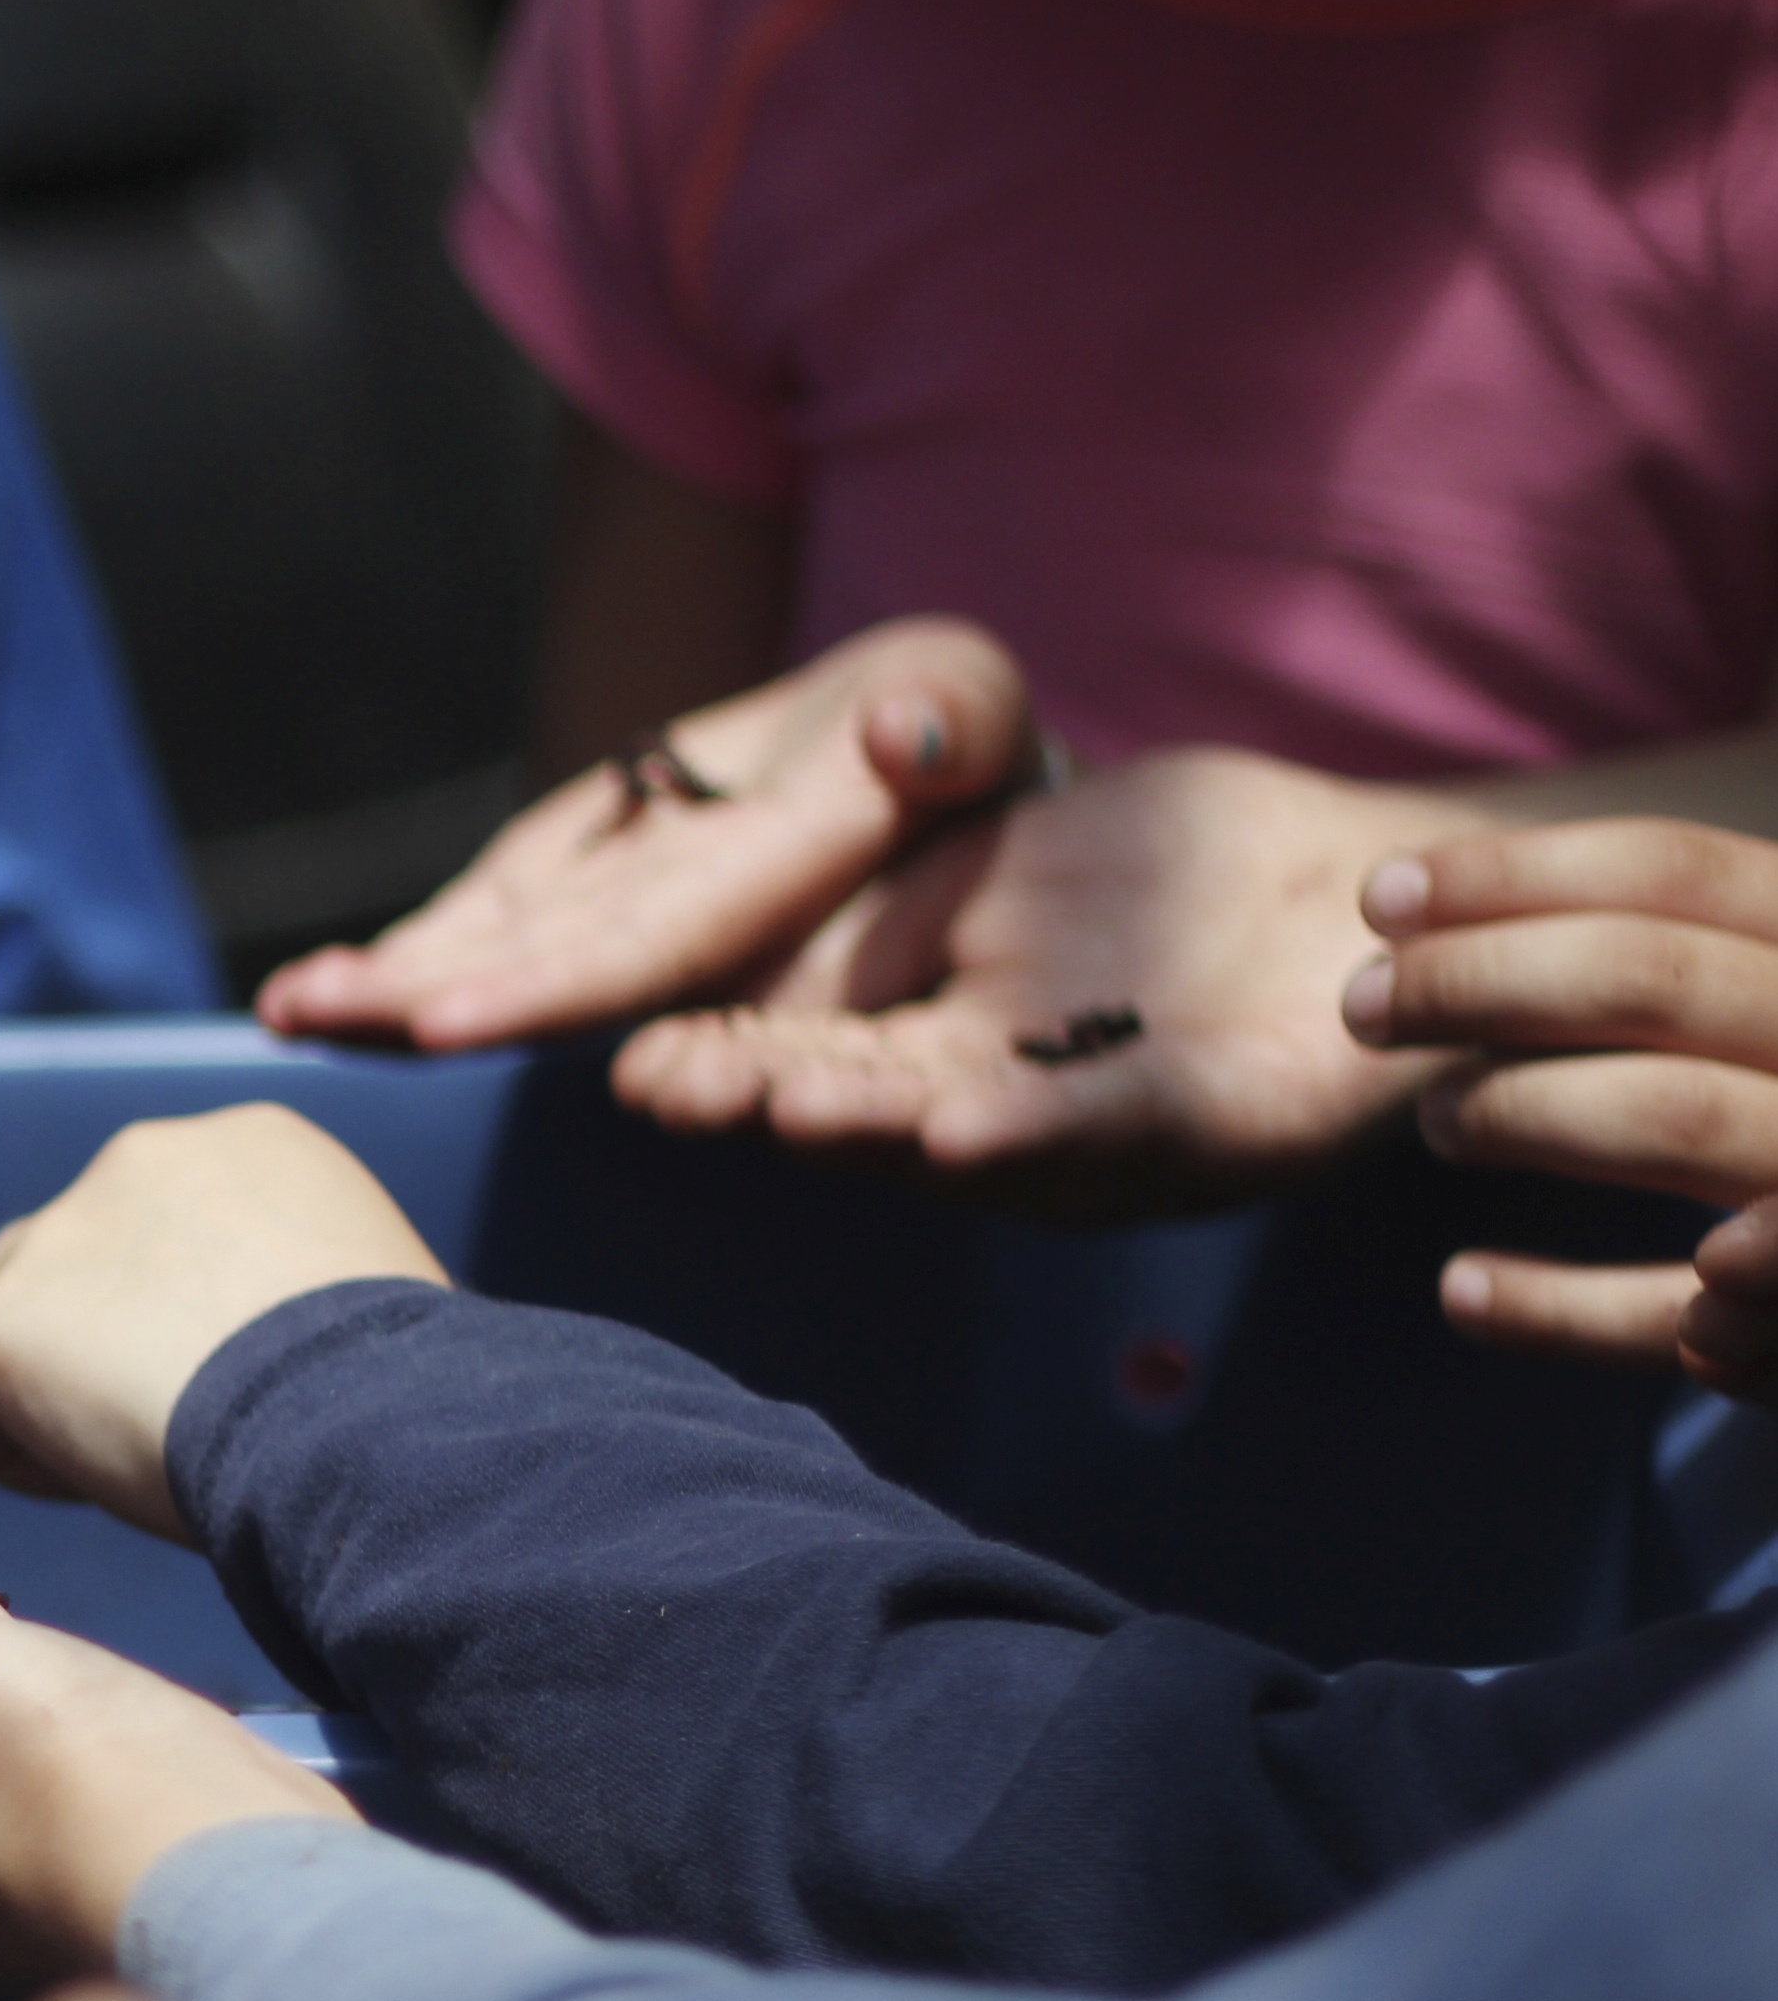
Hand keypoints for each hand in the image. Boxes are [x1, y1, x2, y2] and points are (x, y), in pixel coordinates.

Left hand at [0, 1107, 447, 1542]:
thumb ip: (304, 1294)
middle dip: (101, 1332)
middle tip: (166, 1425)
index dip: (191, 1311)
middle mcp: (144, 1158)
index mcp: (248, 1145)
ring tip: (128, 1463)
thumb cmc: (401, 1394)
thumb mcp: (372, 1301)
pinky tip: (91, 1490)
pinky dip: (17, 1455)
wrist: (356, 1422)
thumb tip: (295, 1357)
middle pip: (79, 1251)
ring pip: (7, 1311)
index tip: (238, 1386)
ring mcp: (58, 1236)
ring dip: (48, 1385)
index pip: (173, 1221)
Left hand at [259, 619, 1033, 1051]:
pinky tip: (297, 996)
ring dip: (384, 999)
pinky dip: (389, 969)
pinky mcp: (565, 906)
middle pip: (539, 986)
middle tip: (321, 1016)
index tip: (447, 1019)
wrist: (896, 761)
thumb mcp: (964, 700)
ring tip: (287, 1008)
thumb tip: (916, 731)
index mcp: (771, 898)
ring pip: (489, 976)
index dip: (552, 988)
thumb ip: (951, 723)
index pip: (651, 954)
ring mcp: (610, 928)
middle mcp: (679, 941)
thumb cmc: (942, 721)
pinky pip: (468, 946)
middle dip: (430, 1007)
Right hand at [610, 746, 1461, 1219]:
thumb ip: (885, 916)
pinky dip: (1035, 1135)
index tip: (630, 1055)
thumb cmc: (1176, 862)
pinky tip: (962, 1124)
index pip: (802, 1056)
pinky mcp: (1214, 1127)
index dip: (720, 1062)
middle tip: (667, 1092)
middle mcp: (1000, 1101)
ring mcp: (1101, 1126)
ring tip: (788, 1117)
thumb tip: (739, 941)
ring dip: (875, 1133)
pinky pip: (1113, 1136)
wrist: (1370, 878)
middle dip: (765, 1105)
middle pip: (864, 1111)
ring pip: (967, 1138)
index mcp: (936, 1038)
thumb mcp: (992, 865)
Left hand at [1345, 820, 1777, 1397]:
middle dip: (1480, 979)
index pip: (1678, 873)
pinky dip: (1561, 1309)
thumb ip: (1661, 955)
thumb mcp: (1753, 1002)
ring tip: (1437, 1122)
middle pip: (1653, 976)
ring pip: (1673, 1116)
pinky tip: (1462, 1289)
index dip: (1516, 877)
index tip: (1378, 896)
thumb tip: (1413, 910)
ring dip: (1520, 1111)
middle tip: (1363, 1005)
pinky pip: (1674, 1313)